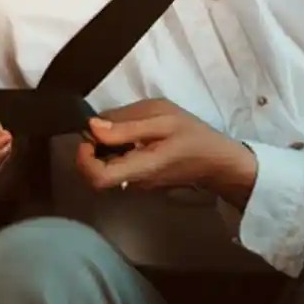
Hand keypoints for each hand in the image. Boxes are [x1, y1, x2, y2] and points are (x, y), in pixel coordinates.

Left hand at [76, 98, 255, 194]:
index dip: (83, 158)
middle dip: (91, 148)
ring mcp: (136, 184)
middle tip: (105, 125)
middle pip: (95, 174)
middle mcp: (132, 182)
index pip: (96, 178)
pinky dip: (116, 150)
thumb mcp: (164, 120)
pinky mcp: (141, 179)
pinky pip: (118, 166)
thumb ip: (126, 125)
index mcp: (138, 168)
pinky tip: (133, 136)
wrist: (220, 162)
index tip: (90, 135)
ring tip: (123, 126)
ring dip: (104, 147)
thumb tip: (92, 127)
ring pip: (105, 168)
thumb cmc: (195, 137)